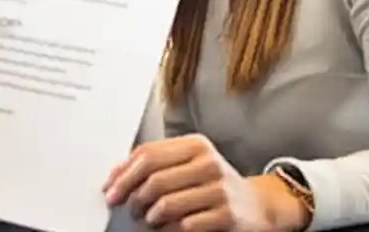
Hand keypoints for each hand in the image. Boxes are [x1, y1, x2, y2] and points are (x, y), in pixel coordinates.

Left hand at [102, 134, 307, 231]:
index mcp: (196, 145)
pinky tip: (168, 229)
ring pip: (165, 204)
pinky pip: (183, 225)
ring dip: (149, 217)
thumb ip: (156, 164)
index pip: (148, 155)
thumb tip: (115, 175)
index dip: (123, 174)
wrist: (258, 206)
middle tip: (128, 208)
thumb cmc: (215, 185)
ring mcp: (219, 189)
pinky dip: (168, 230)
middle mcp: (208, 163)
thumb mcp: (189, 165)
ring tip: (148, 219)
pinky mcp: (226, 215)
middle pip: (154, 180)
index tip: (109, 189)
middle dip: (133, 197)